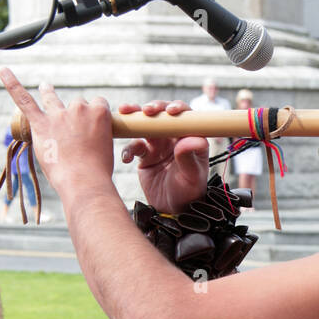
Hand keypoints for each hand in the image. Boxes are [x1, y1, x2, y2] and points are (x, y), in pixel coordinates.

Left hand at [0, 70, 112, 195]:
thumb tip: (85, 140)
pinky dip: (12, 84)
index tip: (92, 124)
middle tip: (74, 133)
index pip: (96, 103)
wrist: (84, 181)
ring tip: (45, 87)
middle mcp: (79, 109)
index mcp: (98, 113)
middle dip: (74, 114)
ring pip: (52, 98)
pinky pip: (24, 100)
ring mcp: (58, 116)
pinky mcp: (41, 125)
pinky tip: (3, 72)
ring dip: (48, 93)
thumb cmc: (97, 170)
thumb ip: (96, 136)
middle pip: (76, 103)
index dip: (93, 114)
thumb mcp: (106, 148)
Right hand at [120, 99, 209, 215]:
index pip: (185, 117)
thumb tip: (193, 139)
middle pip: (162, 115)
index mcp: (190, 138)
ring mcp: (158, 145)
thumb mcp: (192, 177)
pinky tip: (126, 159)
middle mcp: (174, 138)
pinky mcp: (145, 155)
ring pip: (145, 126)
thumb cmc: (189, 193)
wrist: (172, 210)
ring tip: (126, 113)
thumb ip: (190, 158)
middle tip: (145, 111)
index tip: (170, 111)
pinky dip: (128, 149)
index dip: (177, 108)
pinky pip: (134, 146)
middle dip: (152, 108)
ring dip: (135, 119)